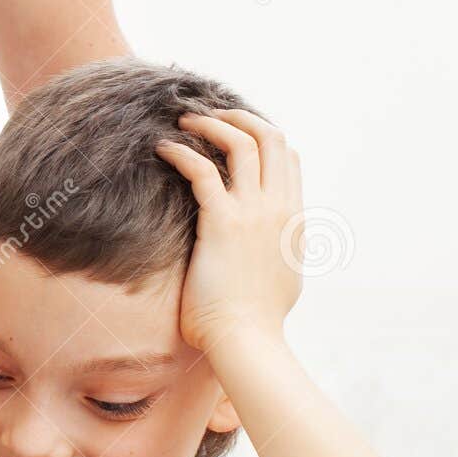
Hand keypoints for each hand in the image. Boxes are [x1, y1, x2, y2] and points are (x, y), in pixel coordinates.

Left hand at [155, 107, 302, 356]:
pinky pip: (202, 171)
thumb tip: (277, 245)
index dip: (262, 138)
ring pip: (242, 143)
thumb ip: (283, 251)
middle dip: (240, 117)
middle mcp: (280, 208)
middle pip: (272, 138)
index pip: (289, 158)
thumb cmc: (257, 320)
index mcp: (295, 220)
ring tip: (184, 121)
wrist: (247, 341)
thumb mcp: (284, 277)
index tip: (232, 134)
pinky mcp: (224, 222)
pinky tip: (162, 149)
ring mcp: (256, 213)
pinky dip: (181, 153)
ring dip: (211, 124)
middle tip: (209, 115)